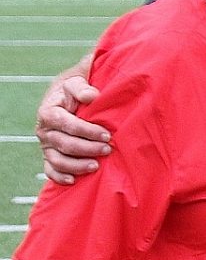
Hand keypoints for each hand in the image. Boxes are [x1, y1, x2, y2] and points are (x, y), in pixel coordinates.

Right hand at [35, 55, 109, 184]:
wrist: (69, 94)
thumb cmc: (77, 87)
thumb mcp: (78, 79)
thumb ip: (82, 87)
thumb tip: (91, 96)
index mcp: (49, 111)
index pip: (67, 124)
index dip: (87, 131)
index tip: (106, 134)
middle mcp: (45, 130)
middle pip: (64, 144)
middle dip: (87, 148)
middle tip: (108, 149)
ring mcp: (46, 145)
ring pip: (58, 160)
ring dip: (77, 165)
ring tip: (96, 166)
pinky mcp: (50, 155)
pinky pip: (51, 170)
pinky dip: (60, 177)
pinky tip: (74, 180)